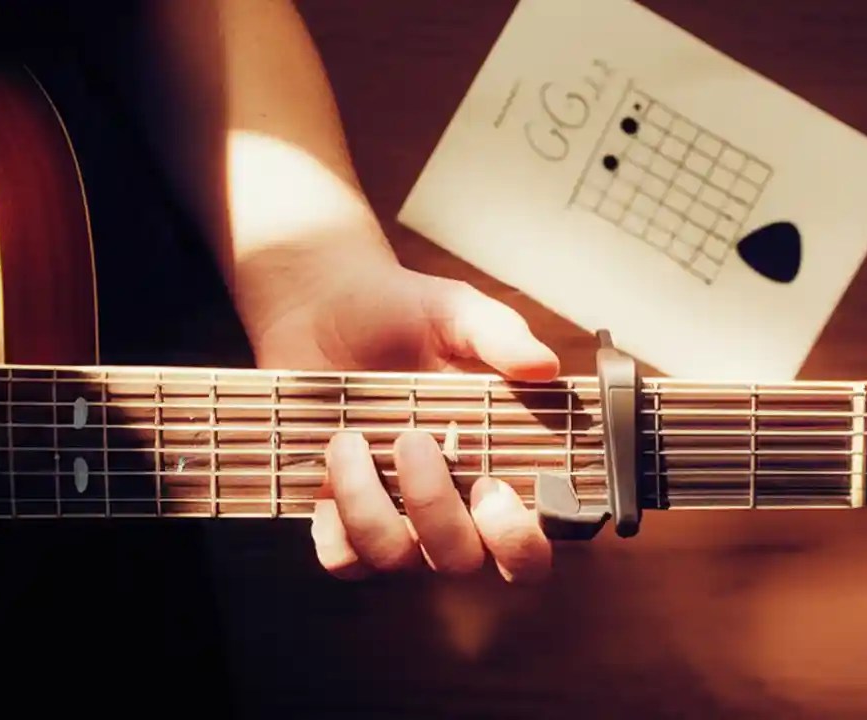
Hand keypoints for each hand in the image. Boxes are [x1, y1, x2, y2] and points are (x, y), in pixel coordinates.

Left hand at [240, 247, 558, 582]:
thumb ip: (502, 337)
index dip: (518, 541)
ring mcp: (393, 517)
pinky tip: (335, 458)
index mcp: (495, 468)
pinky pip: (340, 555)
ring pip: (394, 559)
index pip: (528, 546)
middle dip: (434, 507)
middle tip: (414, 438)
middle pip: (460, 560)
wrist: (323, 303)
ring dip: (370, 505)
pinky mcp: (337, 515)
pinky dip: (336, 517)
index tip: (493, 488)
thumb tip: (544, 366)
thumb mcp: (458, 312)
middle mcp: (449, 507)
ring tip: (353, 438)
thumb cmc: (400, 312)